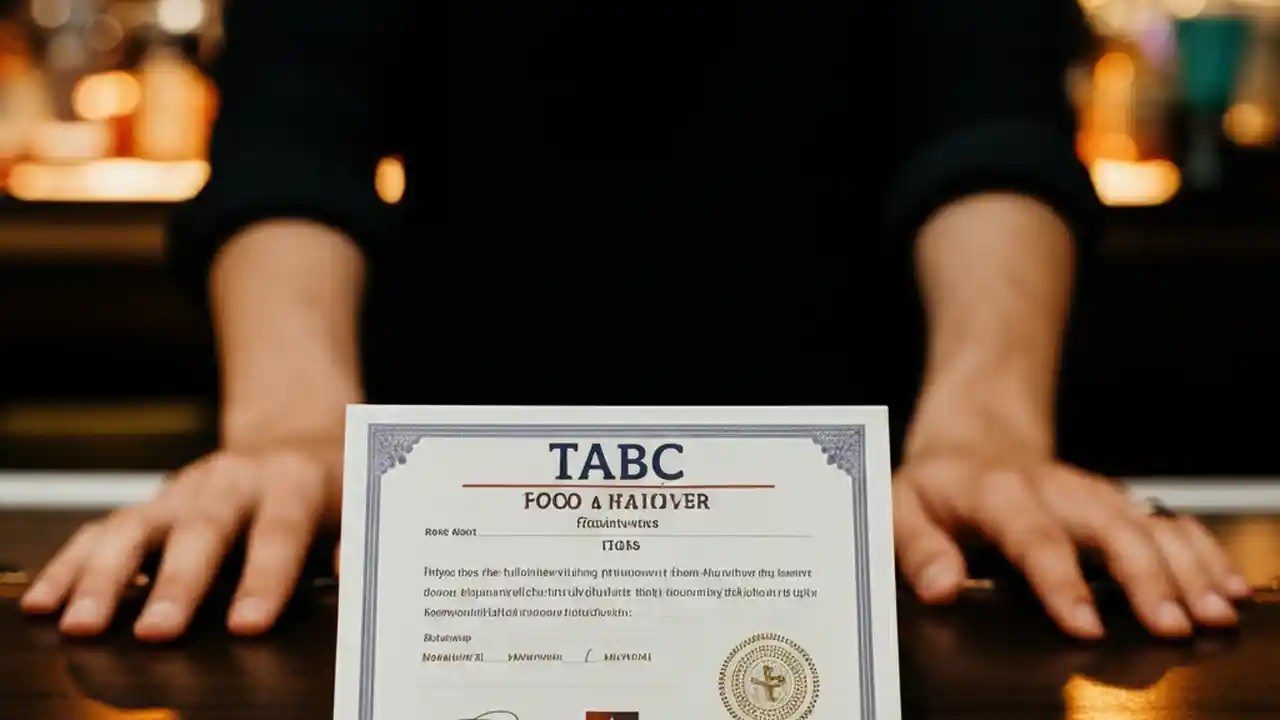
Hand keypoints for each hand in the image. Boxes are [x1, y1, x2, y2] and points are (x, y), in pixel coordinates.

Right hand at [21, 440, 341, 640]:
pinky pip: (103, 532)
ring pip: (138, 527)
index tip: (248, 625)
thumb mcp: (364, 502)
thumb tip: (357, 577)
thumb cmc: (335, 484)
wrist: (299, 435)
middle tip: (159, 632)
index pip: (279, 532)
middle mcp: (233, 481)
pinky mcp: (153, 506)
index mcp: (293, 481)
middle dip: (178, 583)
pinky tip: (49, 602)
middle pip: (202, 530)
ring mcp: (185, 492)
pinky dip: (73, 566)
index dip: (264, 578)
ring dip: (107, 577)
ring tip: (84, 624)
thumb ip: (360, 541)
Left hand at [894, 452, 1250, 638]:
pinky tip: (1227, 584)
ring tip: (1214, 611)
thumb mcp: (900, 508)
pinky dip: (1200, 549)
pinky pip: (1166, 519)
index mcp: (996, 493)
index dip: (1059, 580)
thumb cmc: (935, 484)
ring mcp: (1091, 495)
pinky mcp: (1116, 502)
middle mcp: (1054, 490)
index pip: (1032, 536)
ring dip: (1184, 566)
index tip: (1084, 625)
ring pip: (1146, 523)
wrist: (974, 432)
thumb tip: (940, 588)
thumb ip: (917, 548)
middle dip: (1144, 575)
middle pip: (1108, 526)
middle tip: (1171, 624)